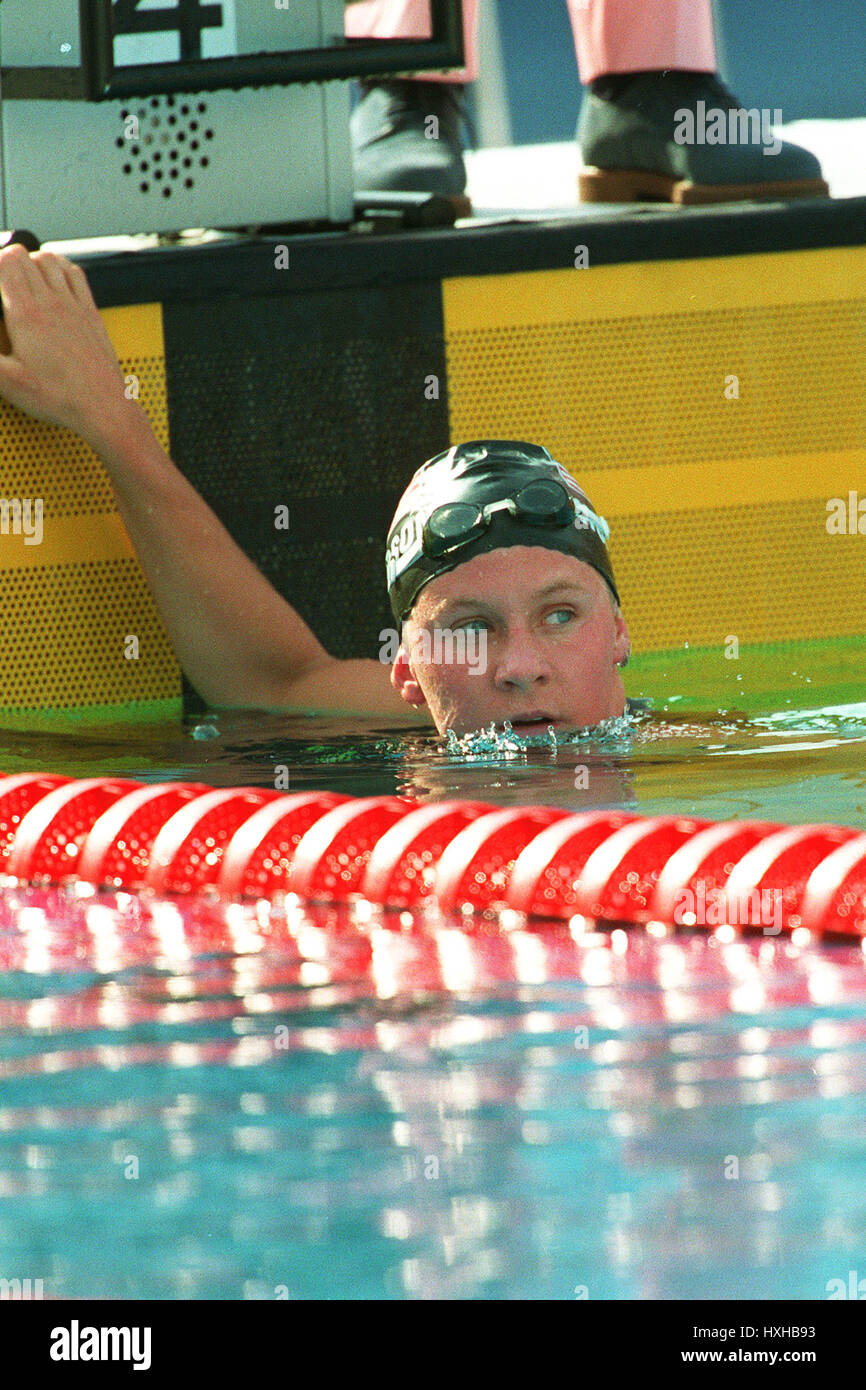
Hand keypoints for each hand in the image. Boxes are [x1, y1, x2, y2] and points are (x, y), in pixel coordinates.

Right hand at [0, 245, 127, 439]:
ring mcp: (74, 305)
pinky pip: (76, 274)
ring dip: (33, 262)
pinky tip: (55, 280)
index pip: (5, 262)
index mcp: (26, 315)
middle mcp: (51, 303)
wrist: (103, 407)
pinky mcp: (91, 313)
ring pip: (50, 259)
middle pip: (24, 255)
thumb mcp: (7, 382)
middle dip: (6, 261)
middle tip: (0, 283)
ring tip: (23, 280)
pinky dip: (62, 268)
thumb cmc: (60, 398)